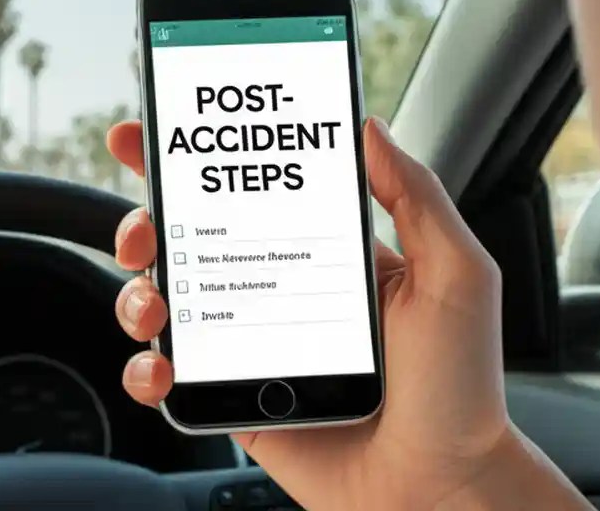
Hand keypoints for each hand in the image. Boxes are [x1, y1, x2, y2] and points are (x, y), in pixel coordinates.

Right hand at [107, 118, 589, 509]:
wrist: (442, 486)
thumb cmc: (460, 387)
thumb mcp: (456, 274)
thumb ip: (416, 196)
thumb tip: (368, 125)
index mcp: (325, 253)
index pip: (255, 190)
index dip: (203, 158)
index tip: (161, 124)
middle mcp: (279, 292)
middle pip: (192, 238)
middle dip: (147, 218)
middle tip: (144, 226)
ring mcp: (251, 347)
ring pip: (167, 302)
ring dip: (138, 293)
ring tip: (153, 305)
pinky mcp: (233, 401)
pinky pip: (170, 378)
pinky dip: (145, 370)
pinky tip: (160, 369)